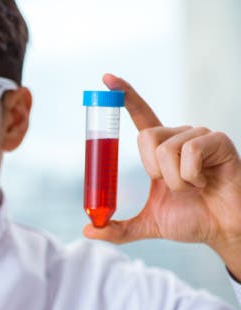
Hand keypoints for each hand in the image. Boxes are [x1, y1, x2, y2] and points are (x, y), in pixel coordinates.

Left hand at [83, 74, 240, 277]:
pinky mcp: (218, 140)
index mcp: (160, 147)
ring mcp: (199, 135)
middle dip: (153, 170)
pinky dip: (192, 176)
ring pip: (166, 150)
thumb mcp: (148, 224)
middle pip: (146, 137)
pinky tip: (206, 182)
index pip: (140, 114)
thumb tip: (87, 231)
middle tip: (172, 186)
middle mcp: (178, 135)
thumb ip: (118, 229)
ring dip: (174, 180)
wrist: (222, 229)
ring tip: (193, 187)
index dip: (124, 94)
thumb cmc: (192, 219)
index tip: (106, 77)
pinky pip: (189, 154)